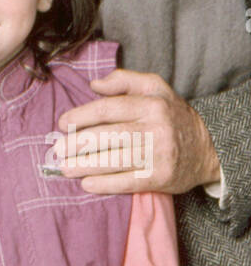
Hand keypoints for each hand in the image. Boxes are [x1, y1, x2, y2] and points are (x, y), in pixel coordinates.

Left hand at [51, 69, 220, 194]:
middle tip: (58, 149)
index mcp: (151, 104)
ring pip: (115, 160)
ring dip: (86, 166)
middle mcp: (155, 129)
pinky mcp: (160, 178)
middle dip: (78, 144)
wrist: (207, 149)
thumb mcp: (156, 87)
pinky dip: (105, 184)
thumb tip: (94, 84)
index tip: (63, 123)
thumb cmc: (173, 115)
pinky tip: (87, 183)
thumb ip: (124, 80)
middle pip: (109, 136)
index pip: (108, 109)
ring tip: (65, 168)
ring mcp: (158, 155)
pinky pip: (128, 182)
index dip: (81, 116)